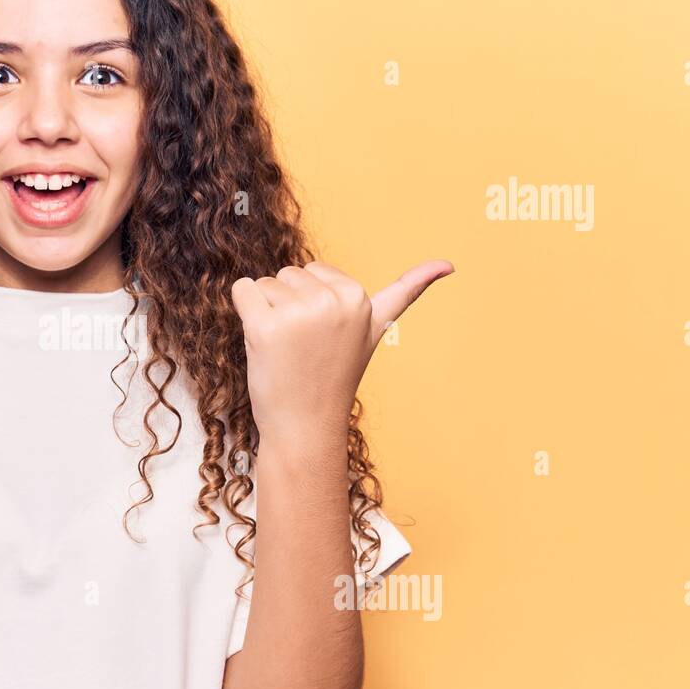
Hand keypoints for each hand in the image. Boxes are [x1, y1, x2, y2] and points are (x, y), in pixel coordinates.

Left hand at [231, 259, 453, 439]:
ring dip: (266, 313)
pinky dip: (243, 313)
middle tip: (302, 347)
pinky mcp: (265, 327)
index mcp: (358, 297)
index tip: (325, 340)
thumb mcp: (377, 328)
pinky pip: (241, 291)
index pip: (314, 270)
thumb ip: (407, 292)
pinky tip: (261, 342)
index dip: (311, 304)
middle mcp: (332, 302)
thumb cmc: (334, 375)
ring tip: (286, 350)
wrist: (306, 425)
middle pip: (287, 274)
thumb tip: (448, 263)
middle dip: (288, 306)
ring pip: (264, 285)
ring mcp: (299, 315)